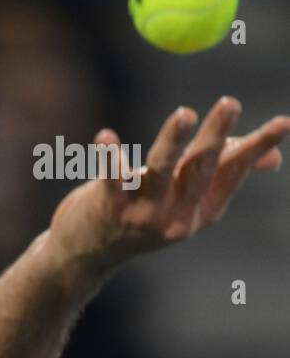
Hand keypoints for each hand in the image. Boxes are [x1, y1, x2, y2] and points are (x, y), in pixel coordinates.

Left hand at [47, 96, 289, 276]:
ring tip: (184, 114)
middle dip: (216, 137)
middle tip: (230, 102)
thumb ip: (223, 176)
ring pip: (160, 172)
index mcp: (201, 212)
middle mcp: (176, 216)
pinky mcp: (108, 209)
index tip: (283, 123)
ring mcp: (142, 215)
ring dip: (172, 141)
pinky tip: (106, 137)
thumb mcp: (185, 202)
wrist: (86, 255)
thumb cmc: (141, 215)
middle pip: (200, 169)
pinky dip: (109, 157)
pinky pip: (111, 180)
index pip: (233, 173)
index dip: (256, 148)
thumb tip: (275, 159)